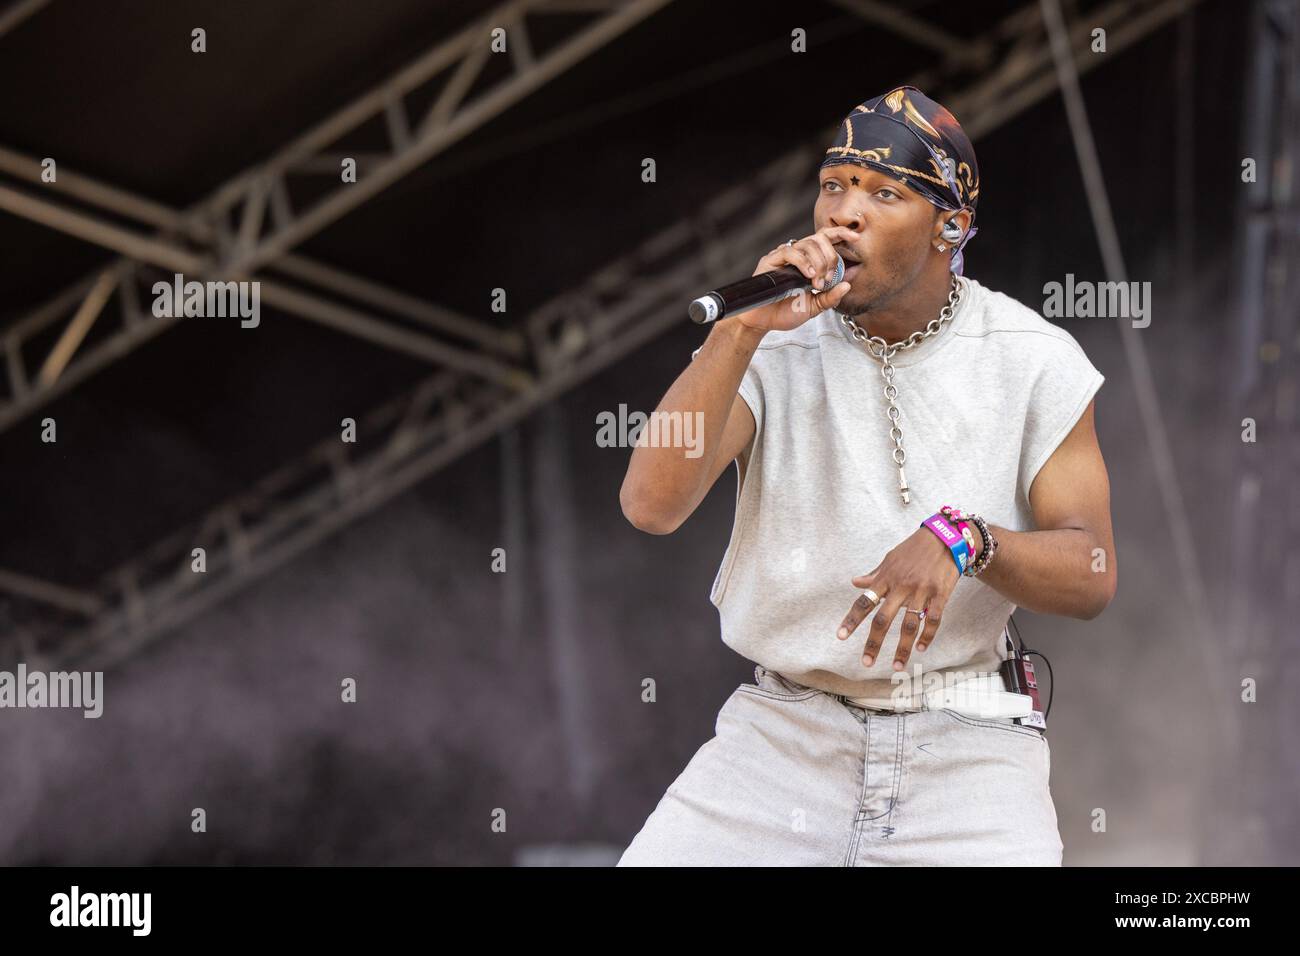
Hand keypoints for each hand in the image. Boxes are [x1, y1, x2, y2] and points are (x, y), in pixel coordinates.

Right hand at [736, 226, 859, 333]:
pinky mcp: (770, 260)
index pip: (826, 239)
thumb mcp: (814, 307)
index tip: (856, 238)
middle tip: (828, 277)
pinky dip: (803, 262)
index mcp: (809, 261)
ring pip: (807, 244)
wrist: (762, 322)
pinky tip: (808, 275)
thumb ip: (830, 297)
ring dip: (818, 262)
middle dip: (830, 257)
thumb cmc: (784, 313)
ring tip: (817, 282)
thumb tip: (847, 285)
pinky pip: (789, 251)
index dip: (840, 234)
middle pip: (819, 239)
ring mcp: (783, 256)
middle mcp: (797, 255)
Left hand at [836, 526, 961, 669]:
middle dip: (873, 643)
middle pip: (883, 619)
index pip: (864, 602)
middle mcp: (901, 586)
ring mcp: (921, 591)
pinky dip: (927, 635)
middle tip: (866, 662)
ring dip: (902, 648)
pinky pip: (933, 619)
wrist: (945, 537)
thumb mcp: (891, 558)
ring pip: (909, 624)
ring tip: (897, 666)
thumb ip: (874, 574)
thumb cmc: (914, 549)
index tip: (840, 636)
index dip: (851, 620)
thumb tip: (855, 582)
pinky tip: (922, 648)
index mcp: (886, 578)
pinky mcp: (940, 594)